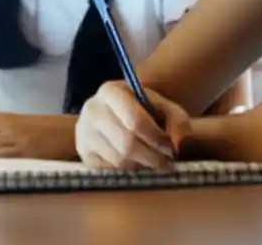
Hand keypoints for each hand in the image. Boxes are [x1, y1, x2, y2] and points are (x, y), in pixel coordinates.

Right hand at [75, 81, 190, 169]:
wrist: (113, 113)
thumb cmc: (142, 110)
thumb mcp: (163, 107)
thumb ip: (178, 122)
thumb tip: (177, 145)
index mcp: (111, 91)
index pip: (135, 121)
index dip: (157, 139)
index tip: (171, 149)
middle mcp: (92, 109)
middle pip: (126, 144)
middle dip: (152, 157)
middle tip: (167, 163)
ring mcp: (84, 132)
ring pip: (118, 160)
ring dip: (141, 166)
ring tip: (153, 162)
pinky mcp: (83, 152)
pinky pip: (109, 170)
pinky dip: (127, 171)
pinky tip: (136, 163)